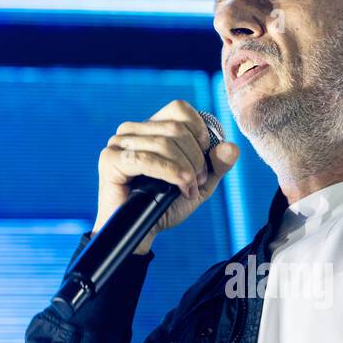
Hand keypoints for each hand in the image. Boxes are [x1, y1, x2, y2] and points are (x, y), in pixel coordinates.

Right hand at [95, 99, 240, 253]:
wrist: (142, 233)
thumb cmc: (166, 206)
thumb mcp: (199, 184)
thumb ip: (217, 165)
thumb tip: (232, 147)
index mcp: (152, 127)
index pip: (179, 109)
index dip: (199, 132)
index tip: (204, 160)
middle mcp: (133, 130)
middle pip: (176, 128)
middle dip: (195, 158)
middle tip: (197, 182)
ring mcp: (118, 143)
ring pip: (164, 142)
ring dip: (185, 169)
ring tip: (188, 189)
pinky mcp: (110, 159)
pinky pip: (146, 157)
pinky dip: (170, 173)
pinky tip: (179, 187)